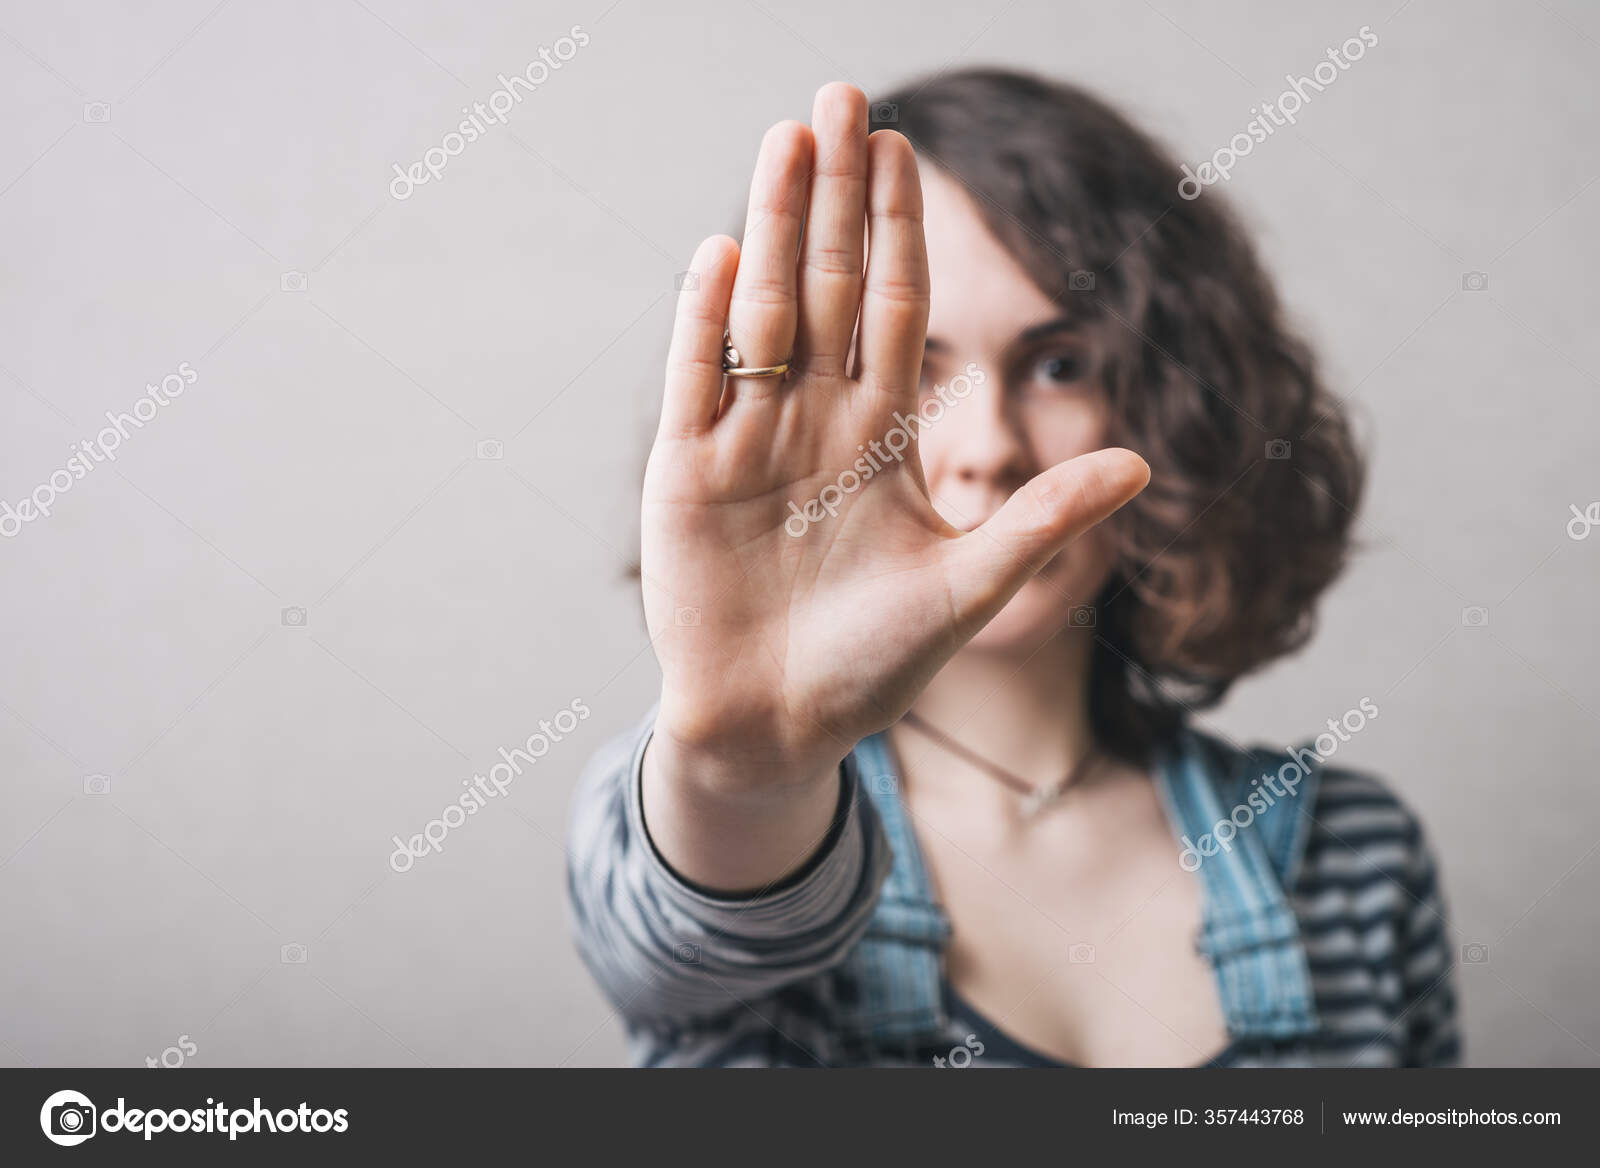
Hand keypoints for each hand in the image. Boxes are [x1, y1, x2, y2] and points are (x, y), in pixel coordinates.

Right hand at [642, 84, 1148, 831]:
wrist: (775, 728)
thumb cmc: (872, 668)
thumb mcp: (967, 590)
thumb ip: (1041, 522)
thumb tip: (1143, 462)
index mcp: (881, 435)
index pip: (893, 307)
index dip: (897, 228)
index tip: (905, 146)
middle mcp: (814, 419)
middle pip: (827, 285)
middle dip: (834, 193)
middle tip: (842, 94)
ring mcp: (747, 439)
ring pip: (762, 311)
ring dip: (771, 226)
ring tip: (786, 140)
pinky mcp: (685, 472)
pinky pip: (695, 379)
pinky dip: (704, 319)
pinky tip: (721, 251)